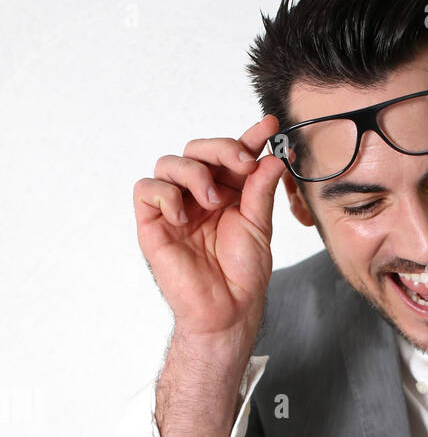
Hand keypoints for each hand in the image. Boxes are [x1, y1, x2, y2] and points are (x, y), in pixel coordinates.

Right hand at [133, 115, 286, 338]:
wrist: (227, 309)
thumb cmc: (242, 274)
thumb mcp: (259, 226)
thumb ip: (261, 189)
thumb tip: (272, 157)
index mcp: (226, 193)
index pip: (232, 155)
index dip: (250, 137)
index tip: (271, 126)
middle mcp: (198, 195)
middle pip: (197, 149)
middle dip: (222, 149)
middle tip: (242, 164)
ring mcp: (174, 207)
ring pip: (170, 162)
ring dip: (194, 172)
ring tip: (213, 201)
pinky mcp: (152, 223)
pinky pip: (146, 189)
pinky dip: (166, 194)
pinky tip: (184, 215)